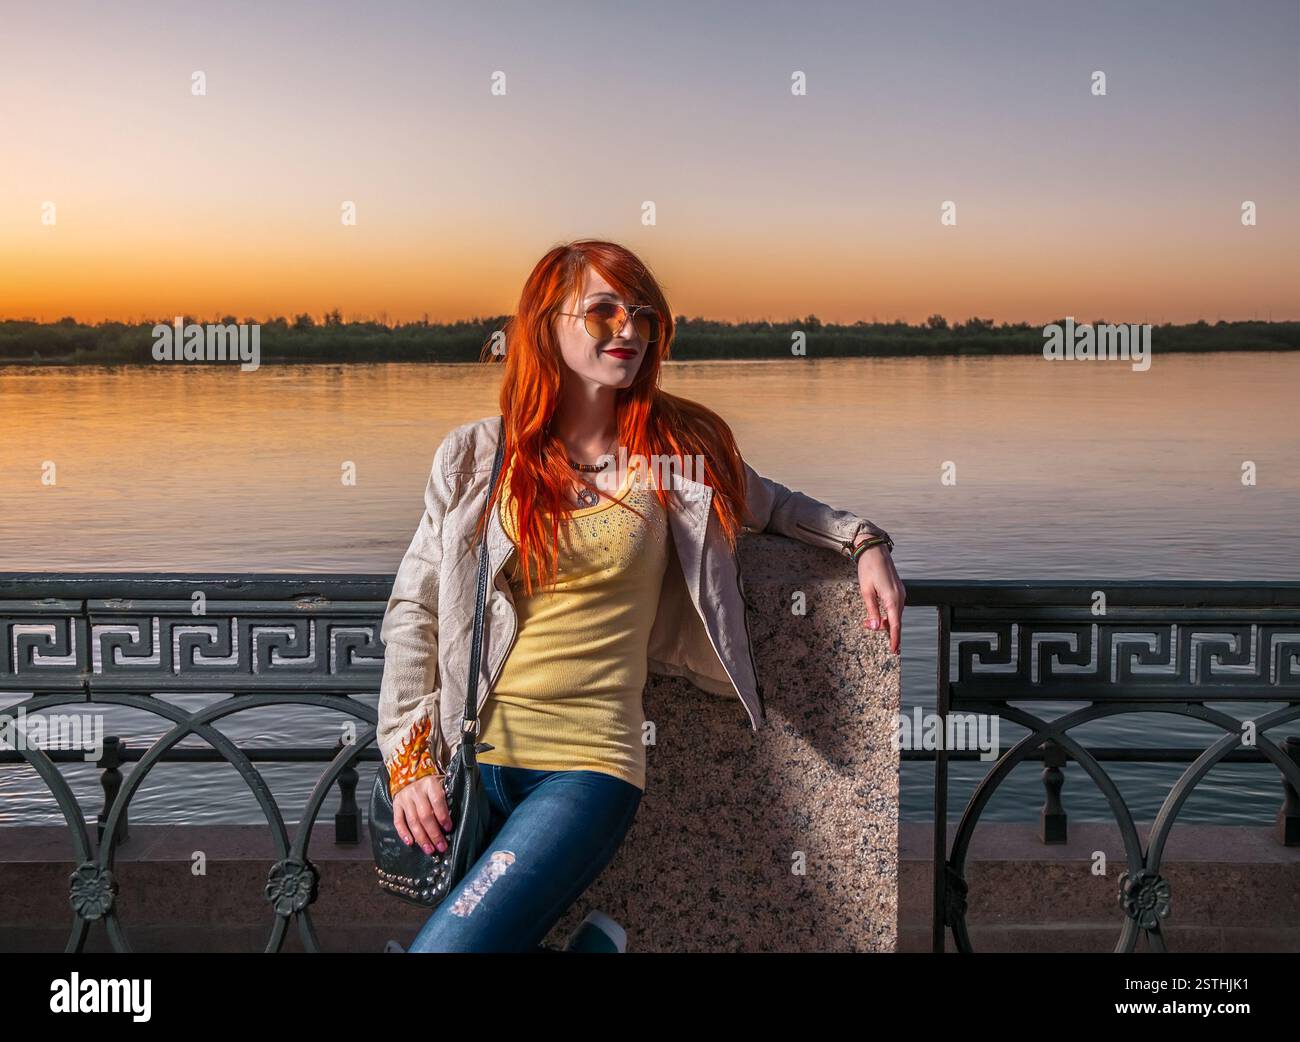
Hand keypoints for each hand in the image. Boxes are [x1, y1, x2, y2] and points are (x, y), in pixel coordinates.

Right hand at [393, 773, 451, 855]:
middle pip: (425, 815)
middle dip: (434, 833)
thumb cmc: (433, 786)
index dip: (443, 816)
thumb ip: (446, 801)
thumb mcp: (442, 786)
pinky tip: (410, 843)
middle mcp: (416, 790)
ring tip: (429, 849)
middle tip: (441, 846)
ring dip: (421, 838)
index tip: (448, 829)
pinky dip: (403, 833)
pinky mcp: (396, 804)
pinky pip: (398, 821)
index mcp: (430, 784)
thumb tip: (449, 825)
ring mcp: (405, 797)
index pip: (437, 801)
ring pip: (413, 821)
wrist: (413, 776)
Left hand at [855, 538, 904, 653]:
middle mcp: (900, 596)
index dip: (895, 639)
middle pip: (895, 621)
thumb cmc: (868, 568)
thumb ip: (872, 610)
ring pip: (896, 614)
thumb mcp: (865, 591)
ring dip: (885, 620)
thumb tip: (876, 626)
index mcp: (892, 598)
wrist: (874, 550)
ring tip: (869, 620)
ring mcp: (901, 593)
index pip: (896, 624)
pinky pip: (895, 607)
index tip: (894, 650)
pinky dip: (888, 613)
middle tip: (867, 625)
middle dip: (884, 628)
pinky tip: (879, 612)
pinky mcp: (898, 590)